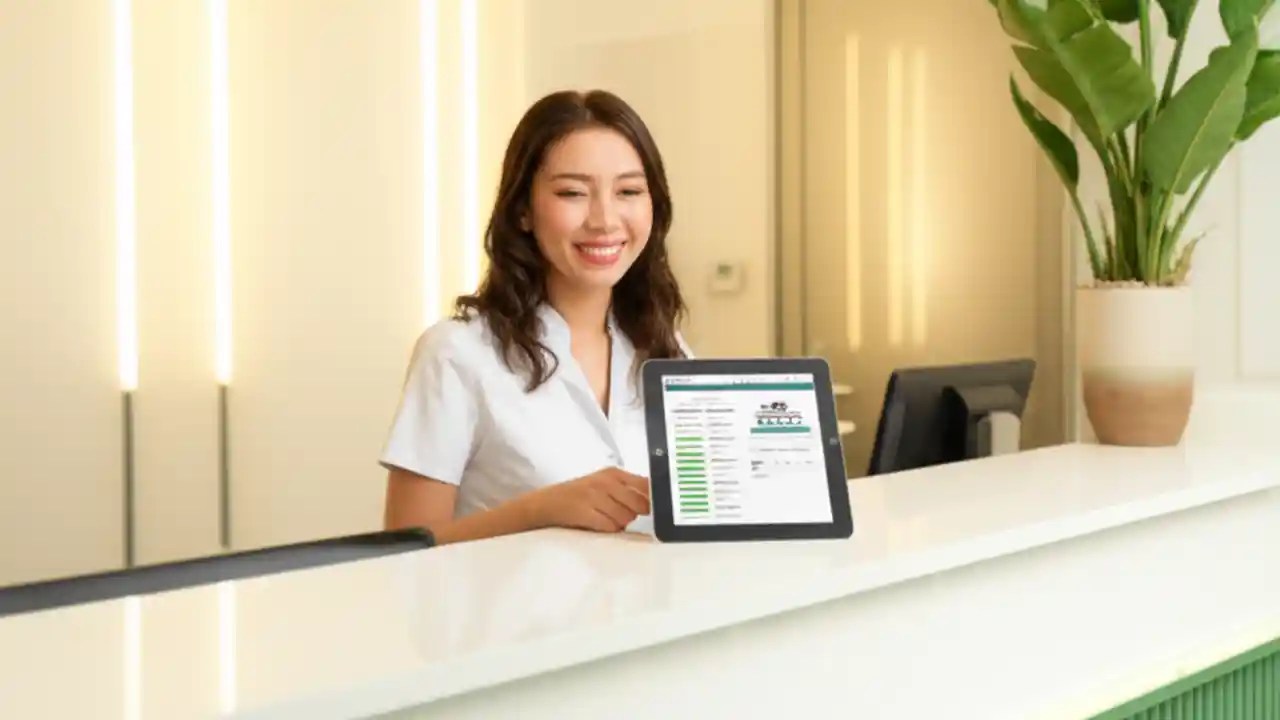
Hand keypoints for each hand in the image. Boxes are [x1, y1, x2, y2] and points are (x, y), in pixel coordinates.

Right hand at [526, 467, 650, 532]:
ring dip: (620, 523)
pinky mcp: (586, 512)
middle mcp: (606, 482)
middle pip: (639, 505)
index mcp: (613, 473)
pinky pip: (610, 527)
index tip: (656, 507)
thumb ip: (628, 488)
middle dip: (634, 514)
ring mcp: (595, 496)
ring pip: (626, 518)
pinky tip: (598, 523)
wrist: (547, 502)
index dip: (653, 499)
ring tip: (605, 517)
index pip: (645, 485)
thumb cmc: (580, 494)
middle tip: (621, 514)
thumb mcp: (604, 483)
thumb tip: (654, 501)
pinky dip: (608, 529)